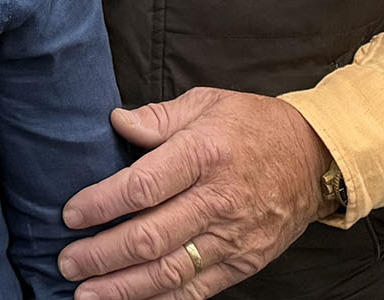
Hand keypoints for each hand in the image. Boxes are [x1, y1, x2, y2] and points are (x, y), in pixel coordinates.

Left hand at [58, 87, 331, 299]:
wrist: (315, 158)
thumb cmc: (253, 124)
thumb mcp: (206, 102)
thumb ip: (157, 117)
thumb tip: (115, 122)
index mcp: (204, 154)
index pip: (142, 187)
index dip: (101, 204)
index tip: (71, 214)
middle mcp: (218, 200)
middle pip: (151, 237)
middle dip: (103, 255)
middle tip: (68, 262)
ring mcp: (233, 237)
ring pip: (171, 270)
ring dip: (125, 287)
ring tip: (87, 294)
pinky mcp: (244, 262)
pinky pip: (199, 288)